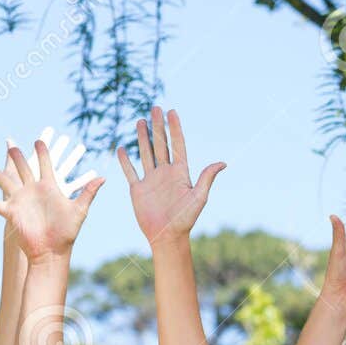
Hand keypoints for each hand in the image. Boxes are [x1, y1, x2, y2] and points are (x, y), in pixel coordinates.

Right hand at [0, 139, 103, 260]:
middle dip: (17, 157)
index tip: (40, 139)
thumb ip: (88, 192)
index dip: (43, 153)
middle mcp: (33, 191)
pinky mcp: (11, 212)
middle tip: (12, 145)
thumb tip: (103, 177)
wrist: (53, 252)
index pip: (46, 165)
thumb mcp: (79, 210)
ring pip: (5, 182)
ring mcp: (20, 201)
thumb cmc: (68, 232)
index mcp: (49, 188)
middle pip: (23, 169)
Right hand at [117, 107, 225, 246]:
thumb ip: (206, 178)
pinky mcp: (138, 189)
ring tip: (141, 121)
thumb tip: (223, 163)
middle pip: (161, 144)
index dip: (174, 128)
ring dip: (143, 137)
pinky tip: (122, 148)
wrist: (167, 236)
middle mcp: (165, 173)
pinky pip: (130, 171)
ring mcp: (151, 180)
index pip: (177, 145)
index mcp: (180, 173)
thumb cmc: (185, 219)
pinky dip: (125, 160)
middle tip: (155, 108)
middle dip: (158, 126)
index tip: (172, 112)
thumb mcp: (199, 197)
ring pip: (146, 153)